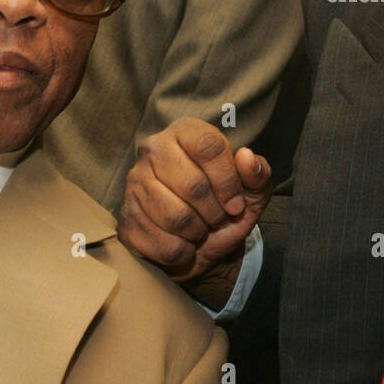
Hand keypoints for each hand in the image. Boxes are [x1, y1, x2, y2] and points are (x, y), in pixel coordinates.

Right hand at [119, 117, 271, 287]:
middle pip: (193, 185)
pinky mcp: (126, 217)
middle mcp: (154, 149)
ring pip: (176, 217)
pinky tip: (182, 243)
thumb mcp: (252, 192)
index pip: (209, 146)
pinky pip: (163, 243)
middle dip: (214, 212)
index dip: (228, 181)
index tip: (236, 204)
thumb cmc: (224, 209)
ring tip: (200, 229)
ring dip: (198, 232)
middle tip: (218, 218)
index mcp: (186, 132)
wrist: (199, 247)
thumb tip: (246, 157)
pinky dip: (182, 251)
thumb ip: (257, 173)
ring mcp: (135, 183)